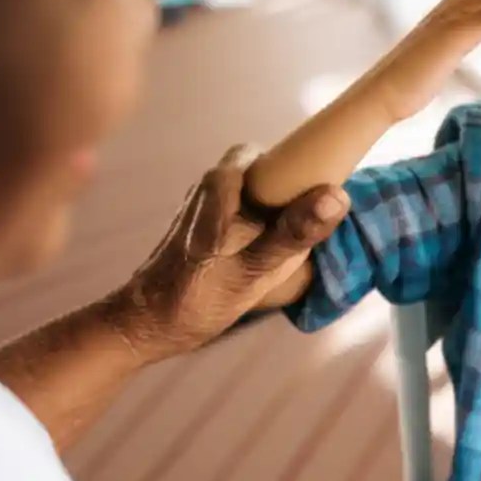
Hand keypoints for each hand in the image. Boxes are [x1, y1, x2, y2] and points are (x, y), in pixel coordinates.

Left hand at [115, 144, 349, 360]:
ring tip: (293, 239)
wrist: (143, 328)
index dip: (293, 162)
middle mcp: (207, 187)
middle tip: (308, 220)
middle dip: (287, 189)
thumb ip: (294, 233)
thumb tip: (337, 196)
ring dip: (274, 209)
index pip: (263, 152)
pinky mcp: (201, 228)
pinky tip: (267, 254)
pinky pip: (239, 211)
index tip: (317, 185)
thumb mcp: (254, 270)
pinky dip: (259, 224)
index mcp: (219, 185)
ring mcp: (202, 207)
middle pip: (260, 170)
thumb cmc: (196, 300)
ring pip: (249, 192)